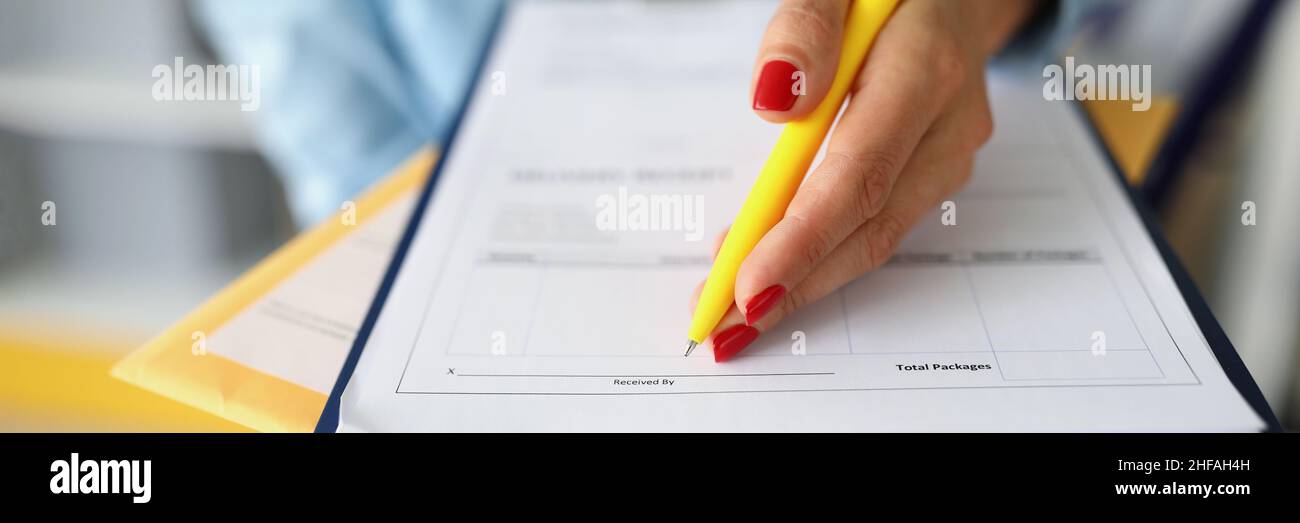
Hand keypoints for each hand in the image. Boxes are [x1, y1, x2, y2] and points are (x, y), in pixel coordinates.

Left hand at [694, 0, 1038, 360]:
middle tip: (722, 323)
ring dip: (804, 278)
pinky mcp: (936, 168)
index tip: (745, 285)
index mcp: (925, 69)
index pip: (858, 174)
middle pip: (869, 225)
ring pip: (876, 236)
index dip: (801, 239)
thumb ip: (805, 28)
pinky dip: (823, 253)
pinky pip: (878, 222)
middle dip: (793, 282)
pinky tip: (774, 266)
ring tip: (734, 306)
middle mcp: (949, 124)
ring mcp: (950, 152)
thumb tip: (776, 101)